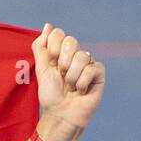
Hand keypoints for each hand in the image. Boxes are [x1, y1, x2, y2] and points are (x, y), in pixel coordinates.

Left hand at [32, 24, 105, 138]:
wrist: (61, 114)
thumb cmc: (50, 95)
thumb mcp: (41, 70)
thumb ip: (41, 47)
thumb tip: (48, 25)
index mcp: (60, 53)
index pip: (59, 34)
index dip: (54, 48)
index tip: (51, 63)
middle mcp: (75, 56)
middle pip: (71, 41)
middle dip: (62, 62)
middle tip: (61, 77)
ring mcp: (88, 64)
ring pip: (82, 56)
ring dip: (72, 76)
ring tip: (71, 87)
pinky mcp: (99, 74)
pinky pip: (92, 68)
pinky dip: (83, 82)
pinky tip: (81, 91)